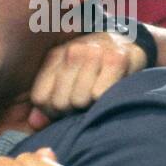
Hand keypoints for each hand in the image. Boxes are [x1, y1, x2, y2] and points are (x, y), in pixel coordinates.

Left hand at [28, 31, 145, 130]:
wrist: (130, 42)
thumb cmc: (94, 66)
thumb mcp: (67, 78)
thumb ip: (48, 101)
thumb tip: (35, 123)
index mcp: (55, 56)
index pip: (41, 98)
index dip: (51, 111)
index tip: (65, 108)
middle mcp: (72, 51)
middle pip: (60, 103)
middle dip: (72, 110)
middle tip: (86, 102)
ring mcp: (94, 53)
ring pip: (79, 100)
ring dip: (89, 106)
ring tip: (97, 95)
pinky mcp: (116, 59)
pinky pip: (99, 94)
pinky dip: (104, 99)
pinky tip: (111, 89)